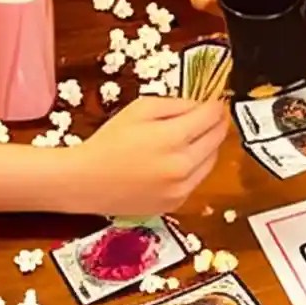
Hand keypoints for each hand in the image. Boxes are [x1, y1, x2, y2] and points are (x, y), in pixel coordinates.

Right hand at [70, 97, 228, 215]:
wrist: (87, 181)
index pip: (211, 117)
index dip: (217, 105)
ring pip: (212, 161)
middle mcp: (183, 166)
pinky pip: (197, 180)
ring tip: (194, 137)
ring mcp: (182, 188)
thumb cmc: (110, 141)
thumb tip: (202, 106)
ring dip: (208, 146)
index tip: (217, 101)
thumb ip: (176, 104)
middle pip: (217, 139)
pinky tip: (177, 160)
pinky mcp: (177, 203)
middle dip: (217, 124)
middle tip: (213, 115)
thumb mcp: (140, 108)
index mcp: (173, 138)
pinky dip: (194, 168)